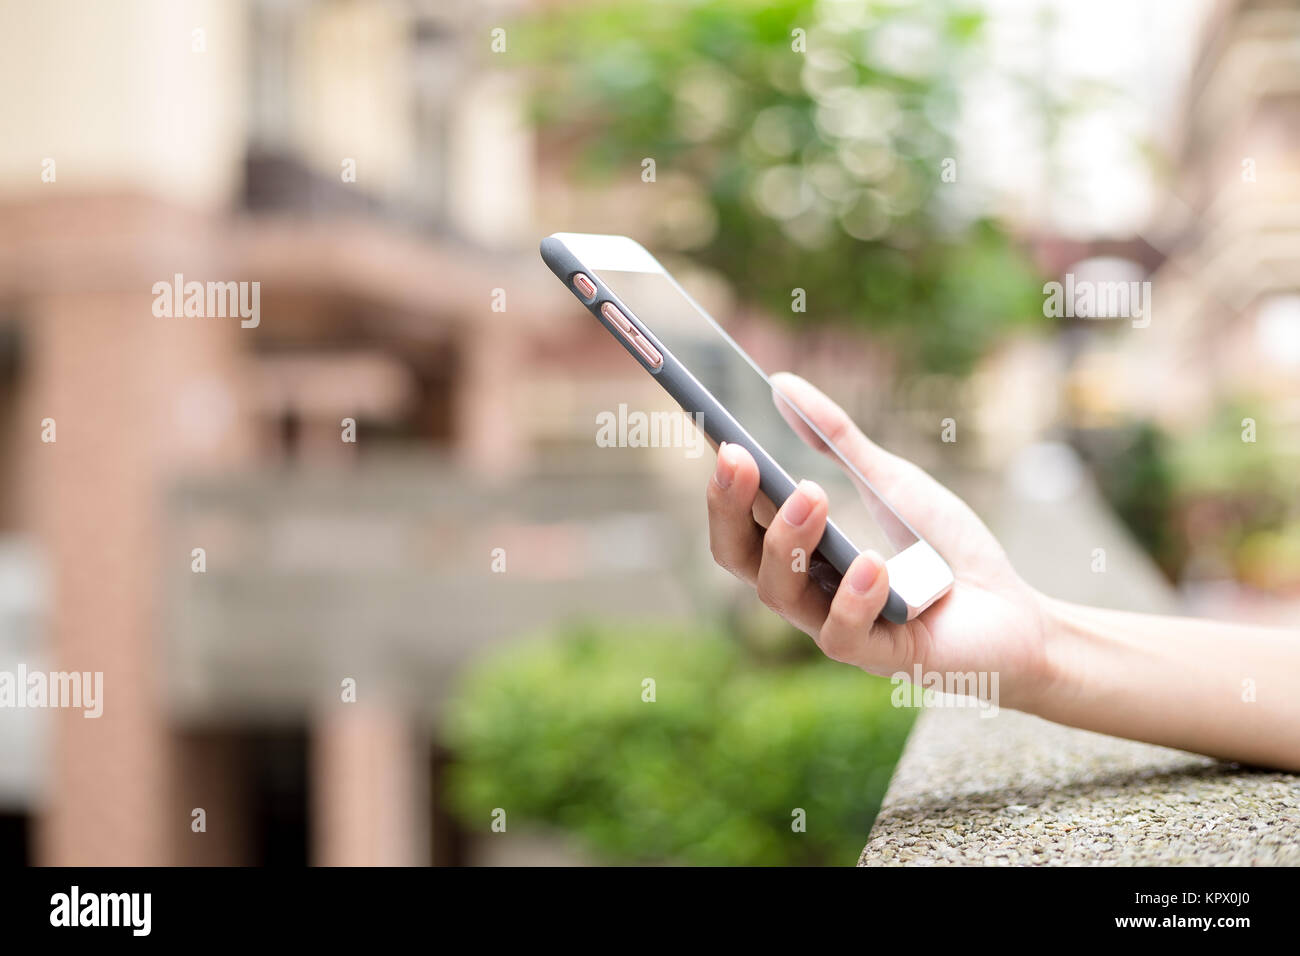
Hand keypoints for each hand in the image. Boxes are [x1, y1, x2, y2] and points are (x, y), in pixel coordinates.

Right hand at [706, 372, 1051, 710]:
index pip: (740, 523)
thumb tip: (781, 385)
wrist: (1019, 613)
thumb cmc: (948, 550)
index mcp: (799, 552)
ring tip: (812, 494)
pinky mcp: (878, 657)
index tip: (723, 439)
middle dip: (729, 508)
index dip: (723, 488)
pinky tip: (873, 563)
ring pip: (778, 594)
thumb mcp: (891, 481)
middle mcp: (805, 592)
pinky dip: (851, 597)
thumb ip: (838, 440)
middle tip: (739, 457)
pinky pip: (840, 634)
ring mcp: (836, 626)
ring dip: (787, 540)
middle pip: (738, 558)